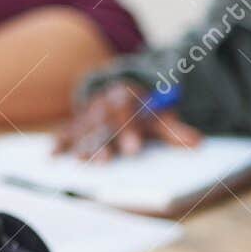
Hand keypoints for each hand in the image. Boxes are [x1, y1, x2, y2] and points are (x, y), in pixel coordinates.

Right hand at [51, 80, 201, 160]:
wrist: (123, 90)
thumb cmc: (144, 110)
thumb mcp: (162, 116)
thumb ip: (176, 130)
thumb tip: (198, 144)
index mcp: (127, 99)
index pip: (128, 116)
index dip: (130, 133)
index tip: (133, 150)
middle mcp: (104, 104)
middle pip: (103, 125)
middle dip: (103, 144)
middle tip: (104, 161)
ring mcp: (89, 113)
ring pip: (85, 130)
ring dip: (81, 146)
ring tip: (80, 161)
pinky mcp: (78, 122)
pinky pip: (67, 131)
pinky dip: (59, 142)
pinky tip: (52, 155)